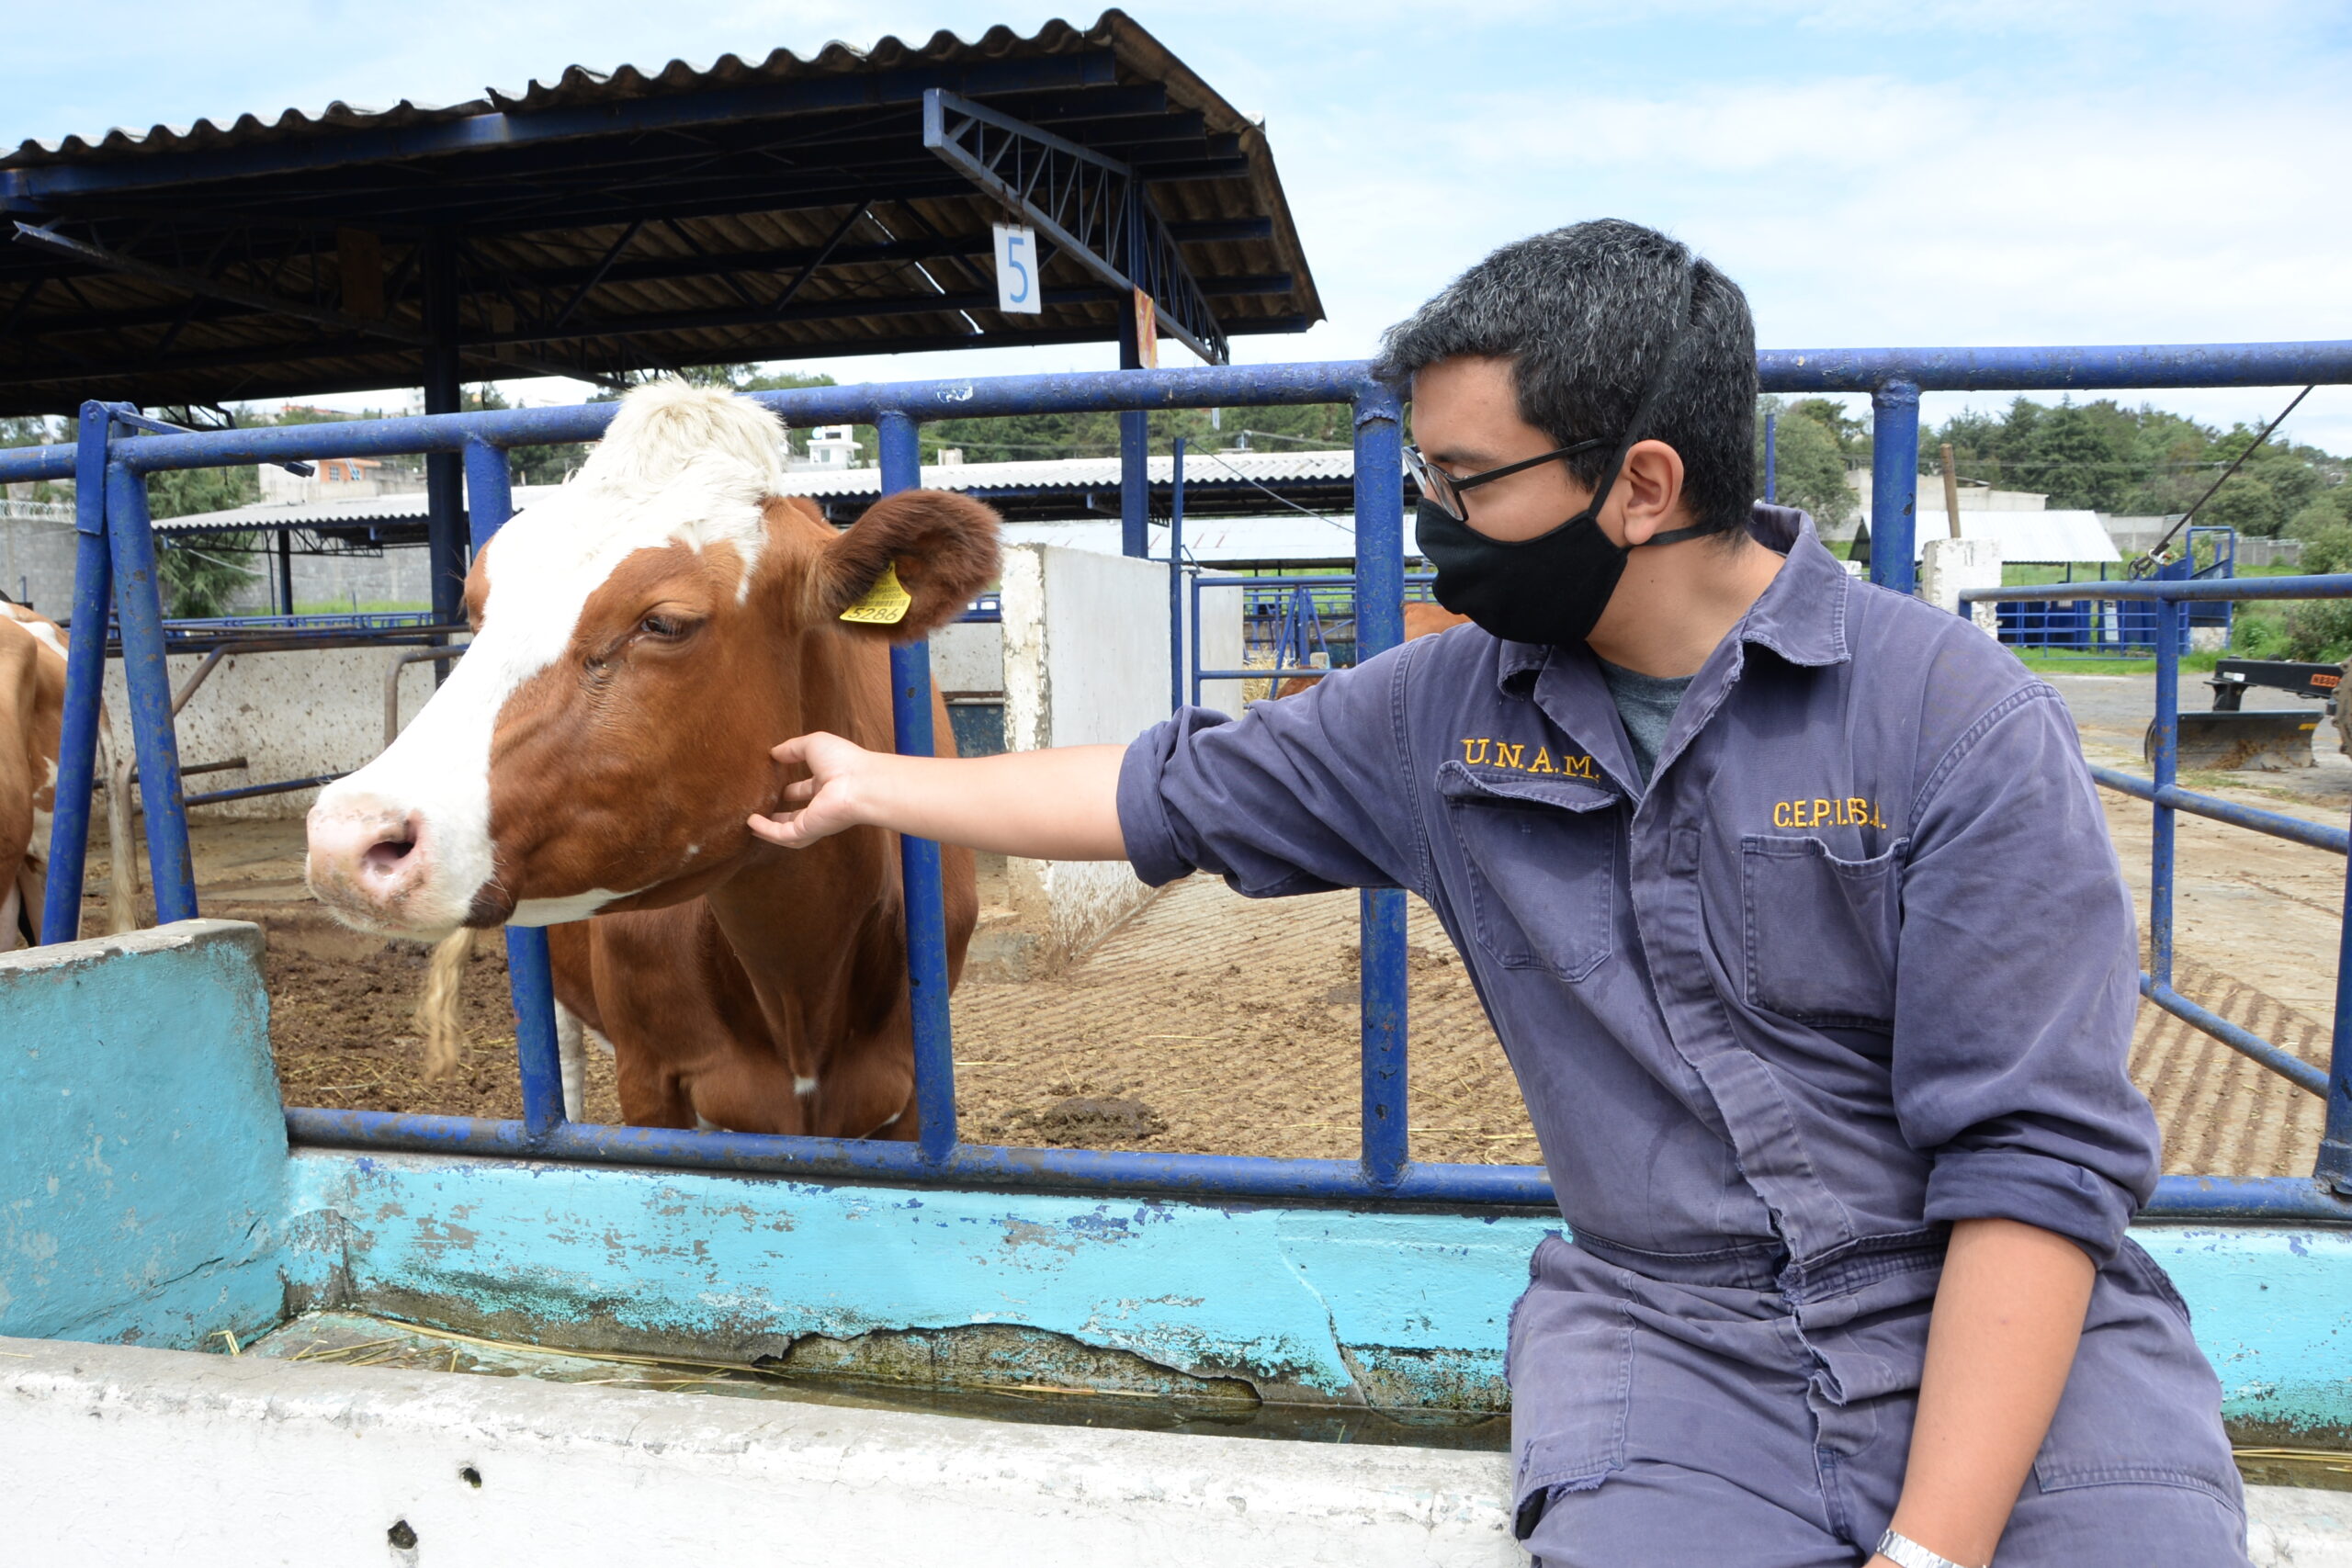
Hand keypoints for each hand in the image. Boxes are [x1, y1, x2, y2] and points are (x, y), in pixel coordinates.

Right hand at [749, 731, 879, 847]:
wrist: (860, 783)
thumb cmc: (844, 760)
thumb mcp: (813, 744)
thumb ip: (792, 748)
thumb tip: (774, 752)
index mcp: (828, 783)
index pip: (808, 788)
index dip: (793, 788)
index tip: (776, 785)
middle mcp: (823, 803)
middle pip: (800, 812)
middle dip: (783, 813)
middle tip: (763, 808)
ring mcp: (816, 819)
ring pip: (790, 828)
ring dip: (771, 827)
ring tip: (751, 822)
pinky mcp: (809, 830)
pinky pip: (783, 834)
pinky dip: (767, 831)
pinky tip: (752, 823)